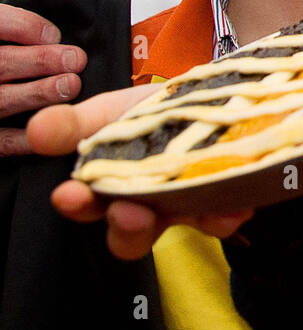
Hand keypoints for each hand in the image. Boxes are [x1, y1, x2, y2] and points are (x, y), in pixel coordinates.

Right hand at [0, 4, 87, 155]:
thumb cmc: (0, 63)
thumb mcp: (0, 39)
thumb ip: (11, 31)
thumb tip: (51, 38)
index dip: (24, 27)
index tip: (54, 35)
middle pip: (2, 63)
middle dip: (41, 60)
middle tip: (75, 59)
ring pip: (2, 99)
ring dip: (39, 92)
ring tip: (71, 85)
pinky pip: (2, 140)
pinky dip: (26, 137)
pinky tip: (53, 124)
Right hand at [27, 85, 253, 259]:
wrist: (214, 96)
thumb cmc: (156, 111)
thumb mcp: (111, 110)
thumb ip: (75, 124)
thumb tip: (38, 131)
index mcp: (113, 183)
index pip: (88, 205)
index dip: (78, 204)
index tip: (70, 196)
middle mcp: (149, 202)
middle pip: (133, 233)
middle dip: (129, 227)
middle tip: (130, 213)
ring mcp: (189, 202)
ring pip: (187, 223)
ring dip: (192, 219)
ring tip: (202, 210)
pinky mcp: (229, 195)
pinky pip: (232, 210)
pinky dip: (234, 207)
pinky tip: (238, 202)